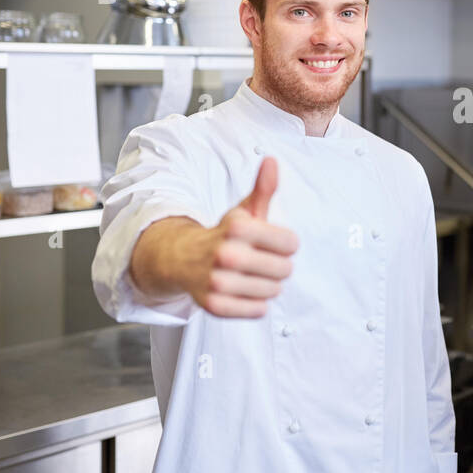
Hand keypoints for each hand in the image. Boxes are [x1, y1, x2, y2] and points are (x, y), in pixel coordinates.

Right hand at [185, 156, 297, 317]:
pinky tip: (244, 291)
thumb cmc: (224, 234)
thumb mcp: (244, 210)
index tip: (273, 242)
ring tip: (251, 275)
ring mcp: (218, 282)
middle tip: (261, 261)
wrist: (182, 258)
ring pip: (273, 291)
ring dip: (268, 285)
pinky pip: (257, 310)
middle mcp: (226, 255)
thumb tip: (273, 161)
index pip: (291, 244)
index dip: (286, 244)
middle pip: (285, 270)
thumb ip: (264, 188)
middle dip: (278, 265)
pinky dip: (256, 304)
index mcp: (237, 228)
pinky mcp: (214, 306)